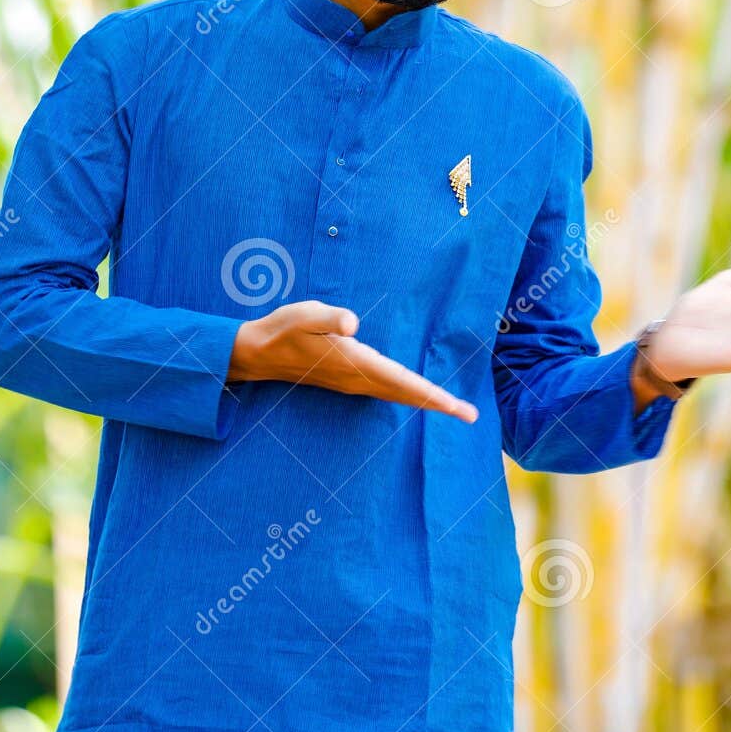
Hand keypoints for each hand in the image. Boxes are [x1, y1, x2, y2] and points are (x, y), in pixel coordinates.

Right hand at [226, 300, 478, 423]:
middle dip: (438, 405)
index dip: (431, 394)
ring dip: (426, 401)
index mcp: (355, 364)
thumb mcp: (305, 315)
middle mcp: (359, 379)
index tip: (456, 407)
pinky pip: (388, 392)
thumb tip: (354, 322)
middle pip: (407, 395)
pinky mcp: (350, 381)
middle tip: (471, 416)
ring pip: (398, 396)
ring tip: (454, 408)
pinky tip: (418, 394)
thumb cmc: (284, 329)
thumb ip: (330, 317)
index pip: (401, 382)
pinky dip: (409, 395)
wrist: (259, 353)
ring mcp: (354, 384)